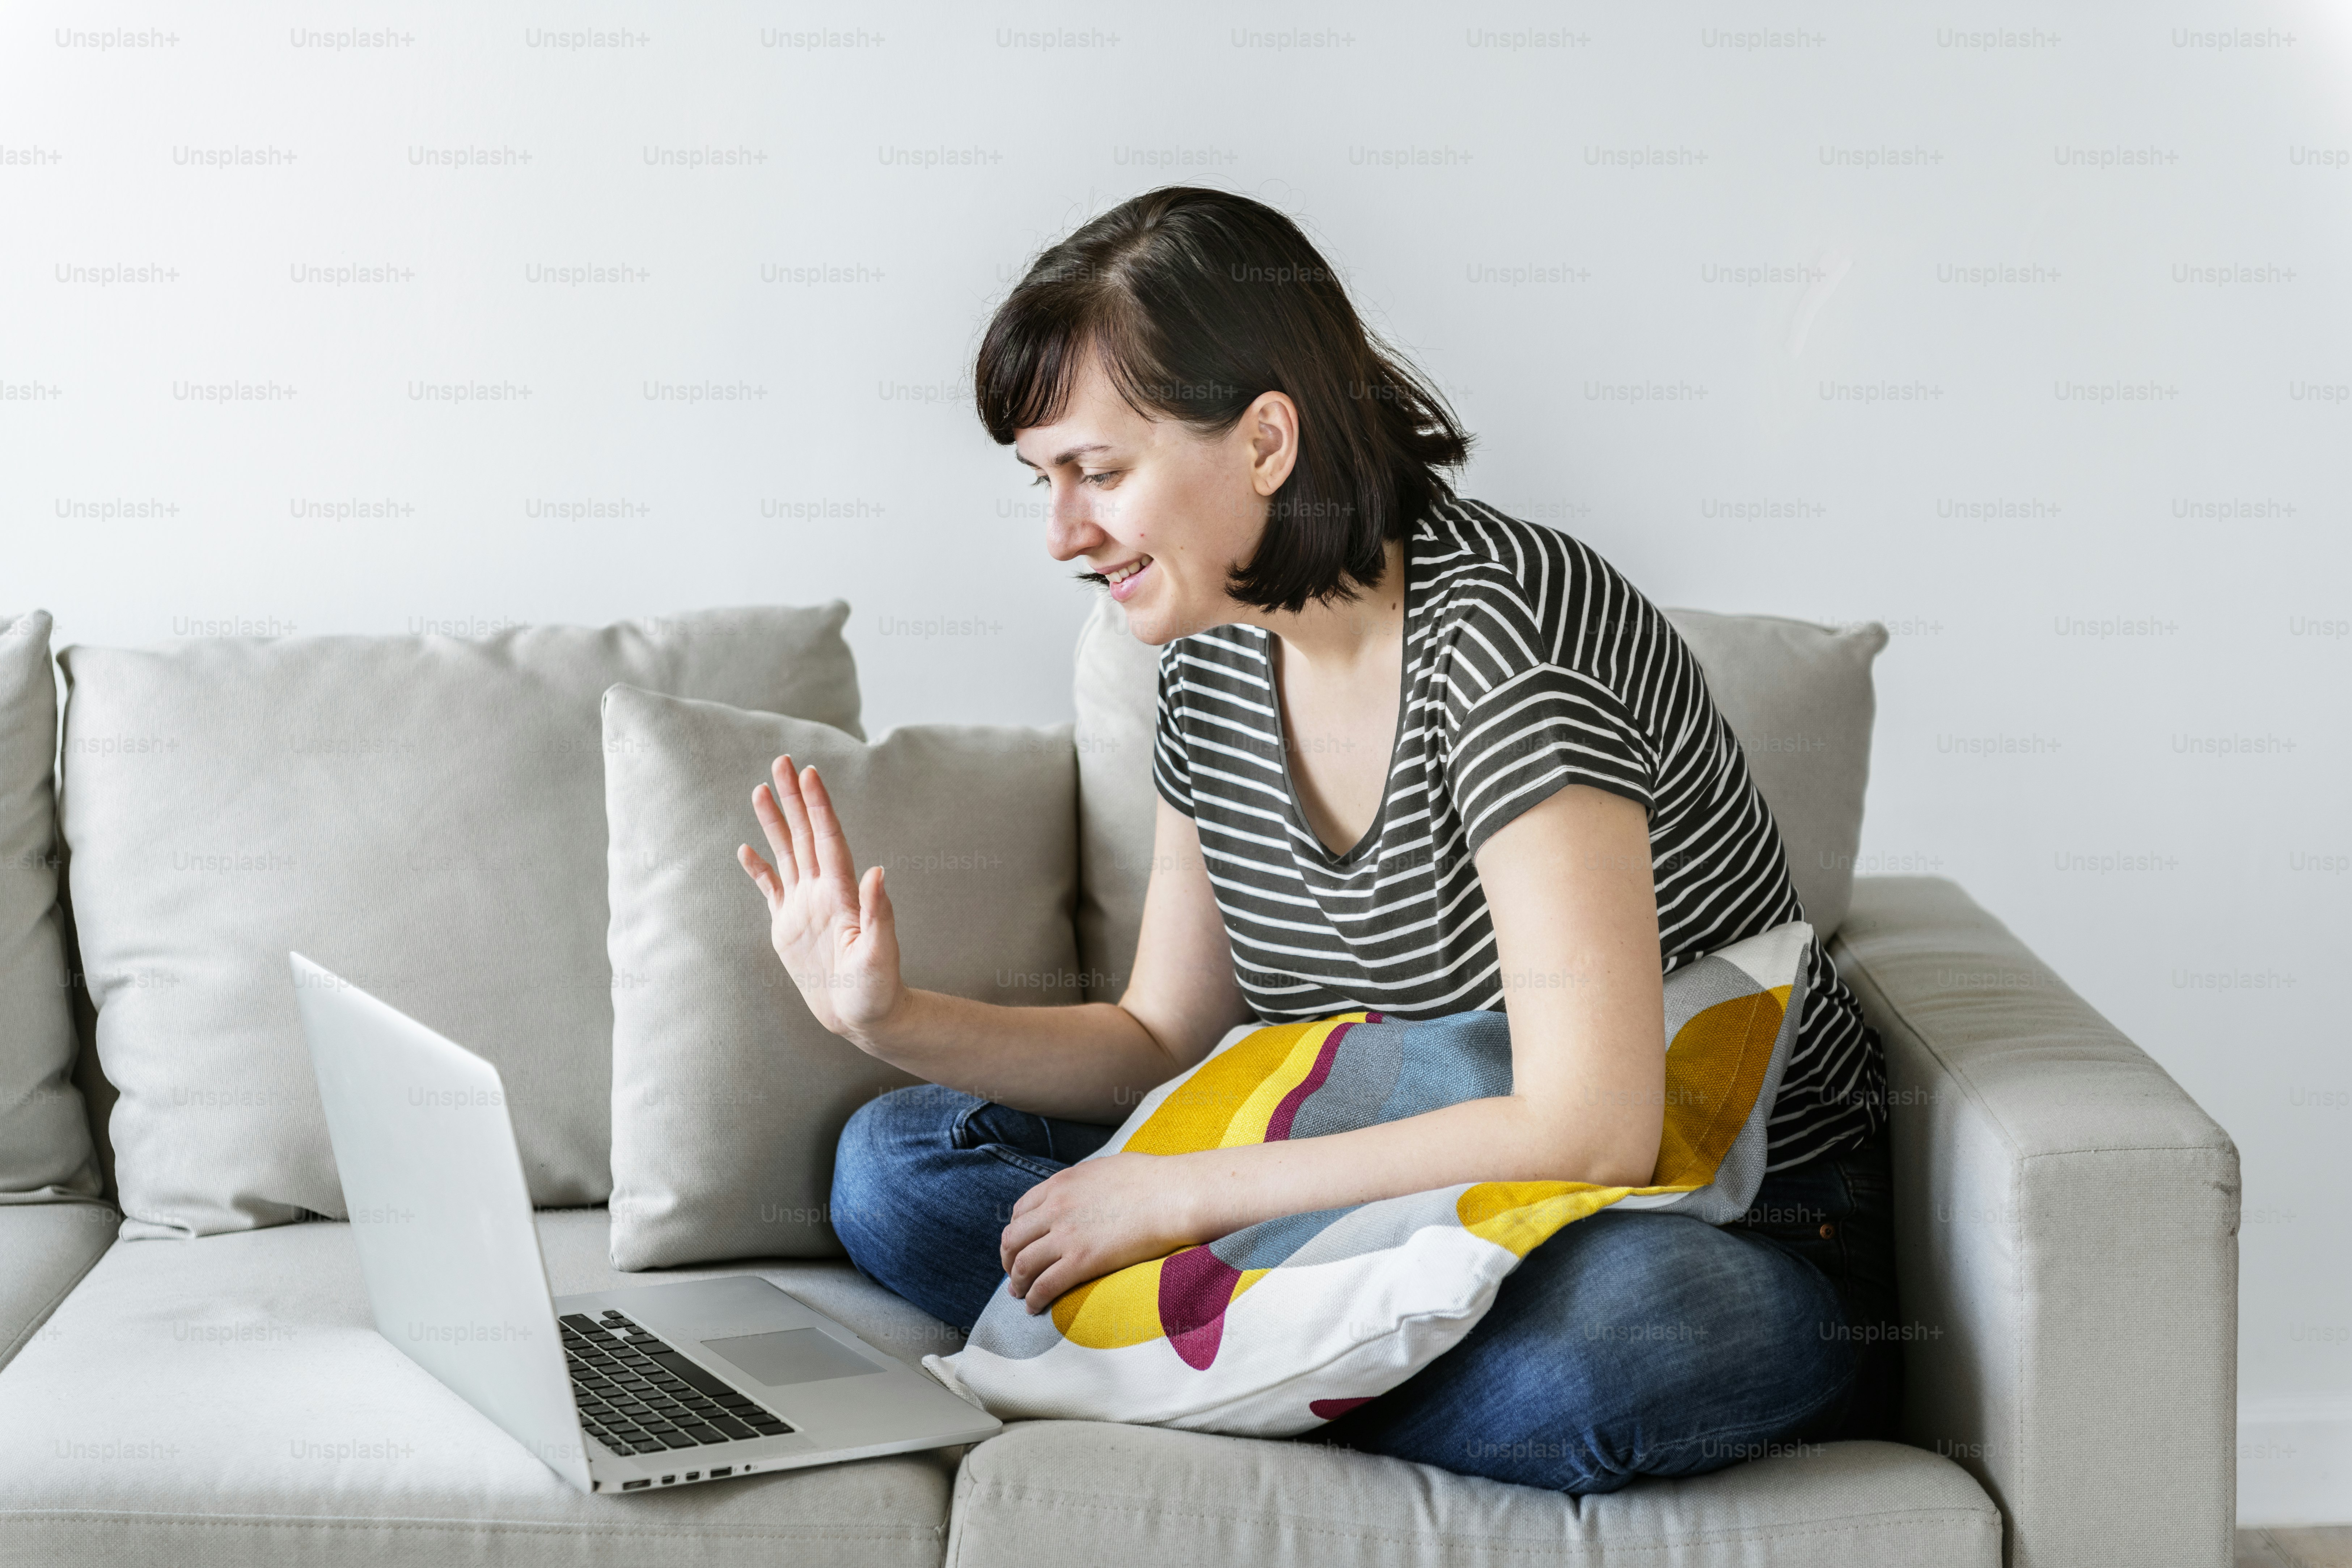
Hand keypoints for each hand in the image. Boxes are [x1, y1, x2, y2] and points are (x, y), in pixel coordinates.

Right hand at [737, 755, 904, 1048]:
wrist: (864, 1017)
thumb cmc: (877, 991)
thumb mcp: (880, 955)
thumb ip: (878, 914)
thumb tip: (878, 872)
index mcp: (842, 895)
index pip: (828, 840)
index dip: (819, 807)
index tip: (809, 774)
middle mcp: (822, 892)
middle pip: (805, 835)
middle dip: (793, 798)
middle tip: (781, 761)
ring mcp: (804, 907)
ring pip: (787, 853)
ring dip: (775, 822)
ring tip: (761, 789)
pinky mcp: (788, 927)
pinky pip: (770, 889)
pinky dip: (758, 868)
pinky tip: (746, 847)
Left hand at [999, 1152, 1210, 1313]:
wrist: (1174, 1195)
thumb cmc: (1151, 1180)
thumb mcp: (1104, 1168)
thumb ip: (1083, 1183)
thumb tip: (1083, 1193)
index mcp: (1060, 1184)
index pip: (1020, 1211)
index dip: (1017, 1233)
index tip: (1021, 1246)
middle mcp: (1055, 1208)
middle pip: (1013, 1239)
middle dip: (1009, 1260)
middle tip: (1015, 1274)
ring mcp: (1066, 1235)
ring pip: (1023, 1264)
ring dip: (1017, 1283)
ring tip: (1020, 1295)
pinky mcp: (1081, 1261)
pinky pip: (1044, 1285)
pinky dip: (1033, 1298)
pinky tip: (1035, 1307)